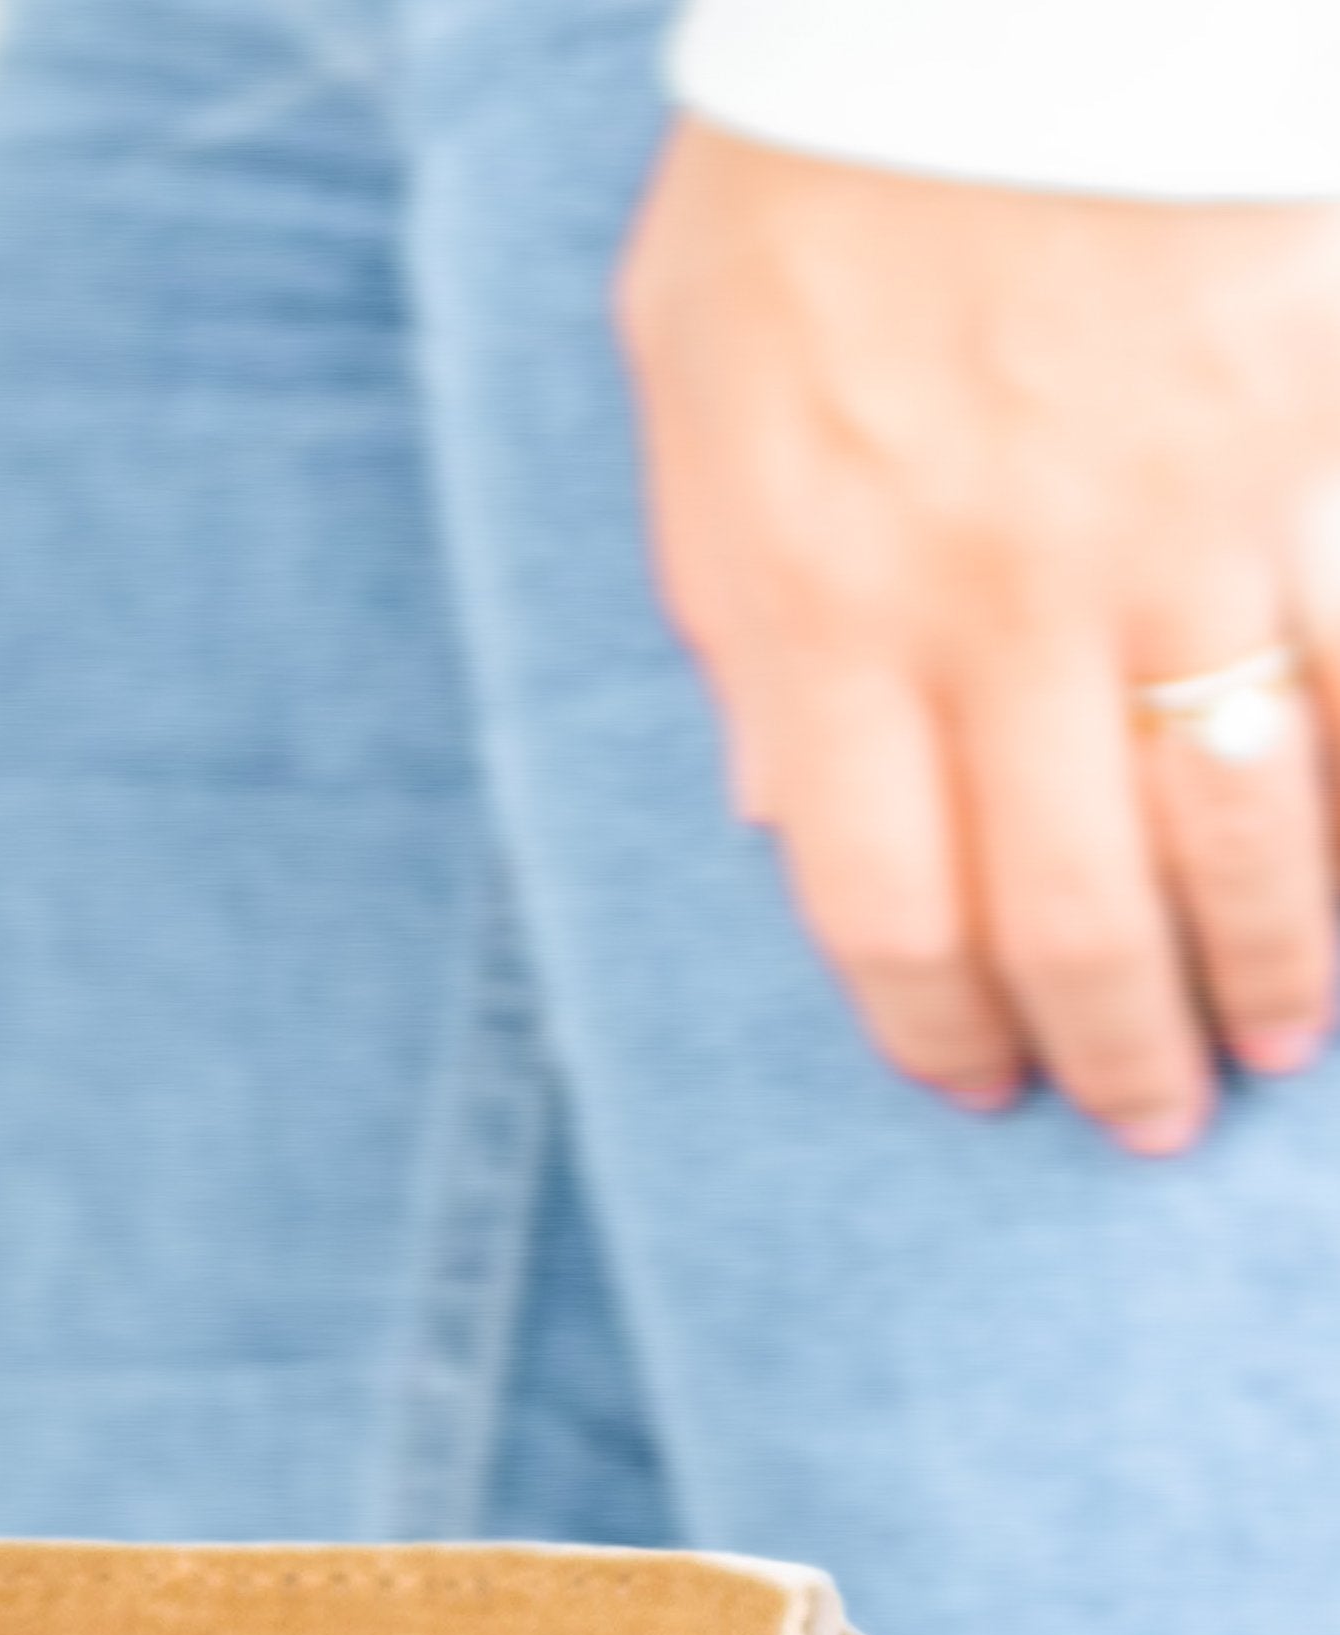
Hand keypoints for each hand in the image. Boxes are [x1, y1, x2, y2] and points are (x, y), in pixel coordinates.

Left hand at [619, 122, 1339, 1153]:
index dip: (940, 1028)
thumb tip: (777, 814)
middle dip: (1114, 1040)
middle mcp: (996, 613)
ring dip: (1266, 955)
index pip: (884, 906)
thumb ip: (735, 622)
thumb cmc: (818, 177)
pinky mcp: (1310, 450)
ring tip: (1277, 1038)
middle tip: (1150, 1119)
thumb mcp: (693, 404)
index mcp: (821, 612)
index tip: (979, 1090)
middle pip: (1070, 902)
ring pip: (1238, 816)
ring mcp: (1173, 537)